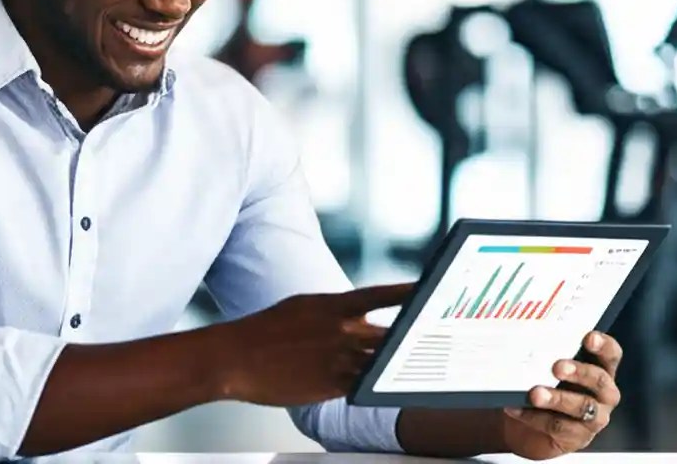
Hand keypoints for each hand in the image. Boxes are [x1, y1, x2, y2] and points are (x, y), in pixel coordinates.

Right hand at [214, 283, 412, 406]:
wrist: (236, 357)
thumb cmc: (267, 331)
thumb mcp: (302, 308)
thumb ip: (334, 312)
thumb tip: (356, 317)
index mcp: (333, 305)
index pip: (381, 295)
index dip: (408, 293)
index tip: (431, 289)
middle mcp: (340, 329)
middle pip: (391, 333)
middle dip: (414, 336)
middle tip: (440, 337)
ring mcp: (338, 358)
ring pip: (383, 361)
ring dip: (402, 364)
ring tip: (426, 365)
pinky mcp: (332, 384)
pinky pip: (366, 385)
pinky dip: (380, 385)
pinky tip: (392, 387)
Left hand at [502, 331, 622, 459]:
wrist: (529, 428)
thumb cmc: (543, 386)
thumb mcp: (546, 368)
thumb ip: (546, 353)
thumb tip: (528, 336)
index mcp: (600, 369)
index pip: (611, 354)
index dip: (603, 345)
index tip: (588, 338)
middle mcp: (604, 393)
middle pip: (600, 380)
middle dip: (579, 372)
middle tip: (557, 367)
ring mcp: (595, 417)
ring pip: (583, 407)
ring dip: (557, 399)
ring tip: (535, 395)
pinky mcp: (578, 437)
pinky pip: (558, 426)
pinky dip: (534, 417)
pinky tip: (515, 408)